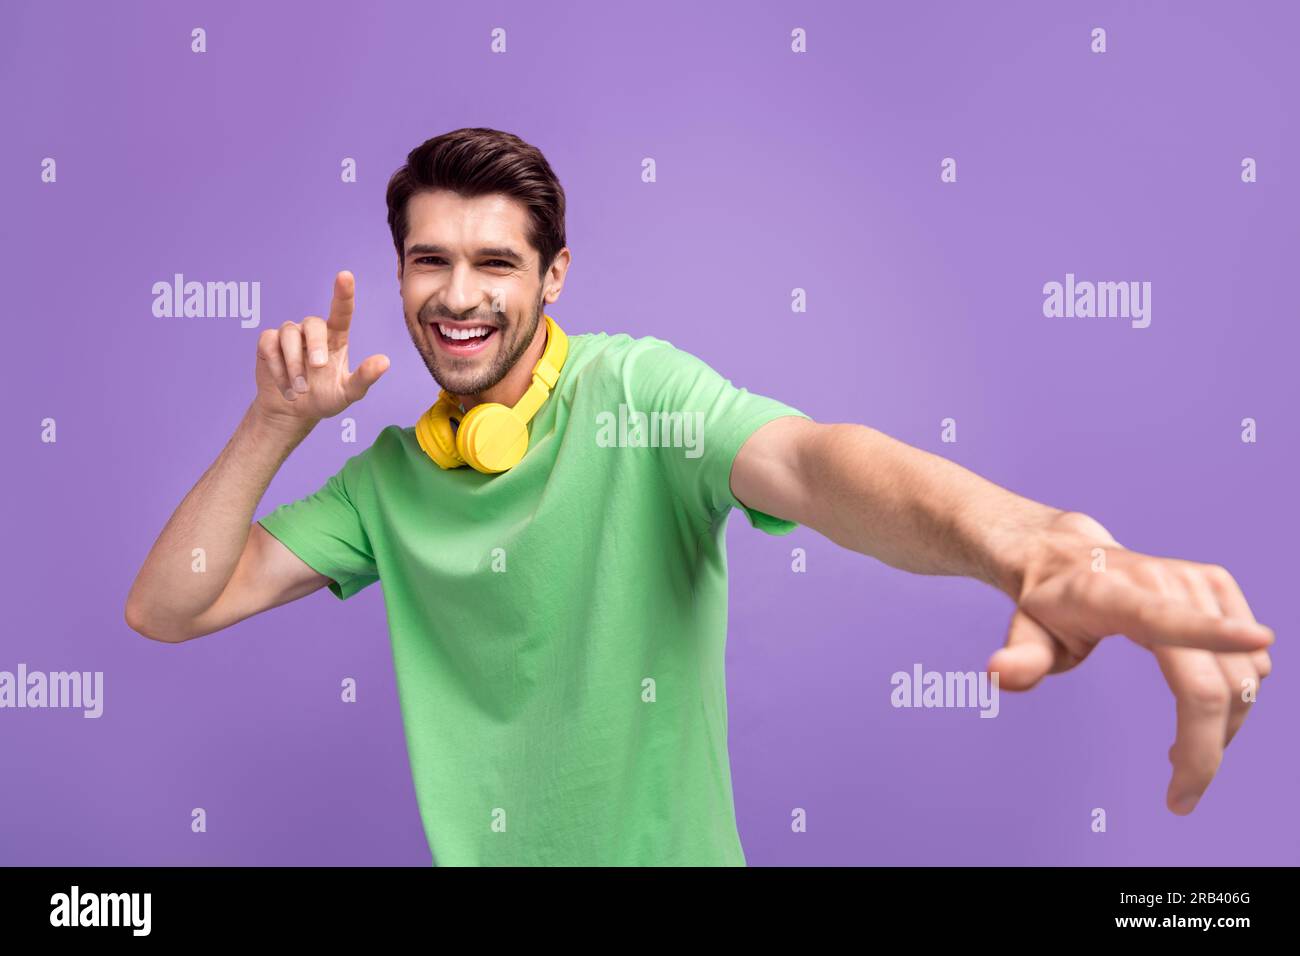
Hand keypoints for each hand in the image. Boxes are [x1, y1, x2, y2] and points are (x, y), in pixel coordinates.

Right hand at [253, 270, 389, 424]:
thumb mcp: (348, 393)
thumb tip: (385, 361)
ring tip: (299, 390)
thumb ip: (364, 378)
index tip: (345, 275)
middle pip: (313, 323)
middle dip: (315, 344)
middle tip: (318, 367)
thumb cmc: (324, 399)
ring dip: (294, 364)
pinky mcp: (268, 342)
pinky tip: (285, 387)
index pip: (341, 312)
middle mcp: (313, 332)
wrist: (292, 412)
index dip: (343, 293)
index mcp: (336, 338)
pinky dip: (277, 367)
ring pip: (288, 333)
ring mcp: (290, 335)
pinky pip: (269, 344)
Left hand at [988, 511, 1274, 815]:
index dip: (1212, 631)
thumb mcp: (1025, 632)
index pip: (1165, 617)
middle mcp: (1163, 581)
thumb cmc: (1048, 604)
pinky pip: (1250, 661)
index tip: (1255, 637)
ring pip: (1241, 677)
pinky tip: (1199, 716)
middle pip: (1209, 681)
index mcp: (1114, 594)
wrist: (1069, 557)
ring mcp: (1197, 582)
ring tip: (1177, 752)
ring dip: (1221, 730)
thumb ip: (1020, 657)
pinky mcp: (1220, 586)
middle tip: (1180, 797)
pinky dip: (1235, 701)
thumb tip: (1000, 673)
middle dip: (1206, 750)